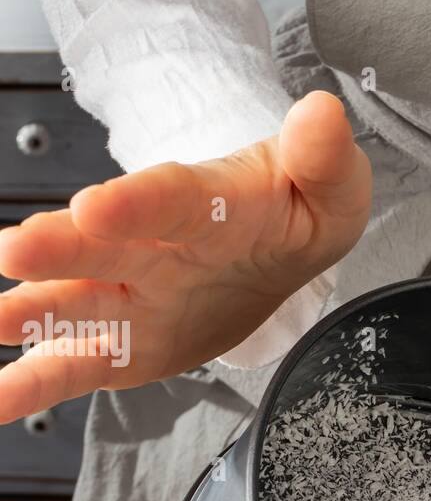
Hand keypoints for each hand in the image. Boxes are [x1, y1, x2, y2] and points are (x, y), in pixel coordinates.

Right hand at [0, 90, 370, 420]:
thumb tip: (323, 115)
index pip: (171, 199)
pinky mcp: (121, 342)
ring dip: (29, 313)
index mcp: (203, 204)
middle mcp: (150, 246)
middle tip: (14, 250)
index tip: (95, 206)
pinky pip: (72, 363)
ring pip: (72, 303)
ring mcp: (128, 294)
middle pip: (103, 247)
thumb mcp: (328, 185)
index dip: (136, 204)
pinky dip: (31, 385)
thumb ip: (323, 158)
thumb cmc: (293, 209)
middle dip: (59, 249)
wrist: (272, 247)